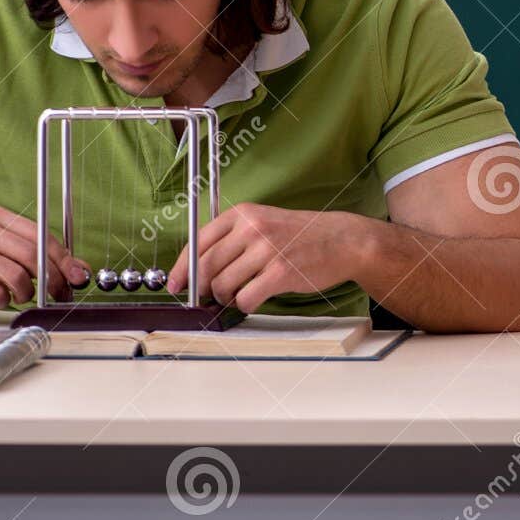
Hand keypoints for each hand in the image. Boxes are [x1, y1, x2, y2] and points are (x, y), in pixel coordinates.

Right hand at [0, 206, 91, 315]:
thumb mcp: (5, 252)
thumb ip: (41, 256)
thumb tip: (79, 269)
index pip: (41, 235)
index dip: (64, 258)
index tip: (76, 276)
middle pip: (31, 254)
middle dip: (51, 278)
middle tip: (56, 293)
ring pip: (16, 275)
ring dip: (26, 292)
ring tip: (20, 295)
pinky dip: (3, 300)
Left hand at [165, 203, 365, 312]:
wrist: (342, 240)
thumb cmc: (301, 235)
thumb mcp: (263, 223)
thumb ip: (232, 240)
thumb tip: (197, 270)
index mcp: (243, 213)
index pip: (197, 243)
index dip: (181, 269)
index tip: (176, 285)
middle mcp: (252, 228)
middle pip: (206, 268)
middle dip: (203, 289)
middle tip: (208, 297)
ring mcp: (266, 250)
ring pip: (223, 286)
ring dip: (227, 298)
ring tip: (240, 294)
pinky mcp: (280, 272)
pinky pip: (246, 298)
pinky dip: (245, 305)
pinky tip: (254, 299)